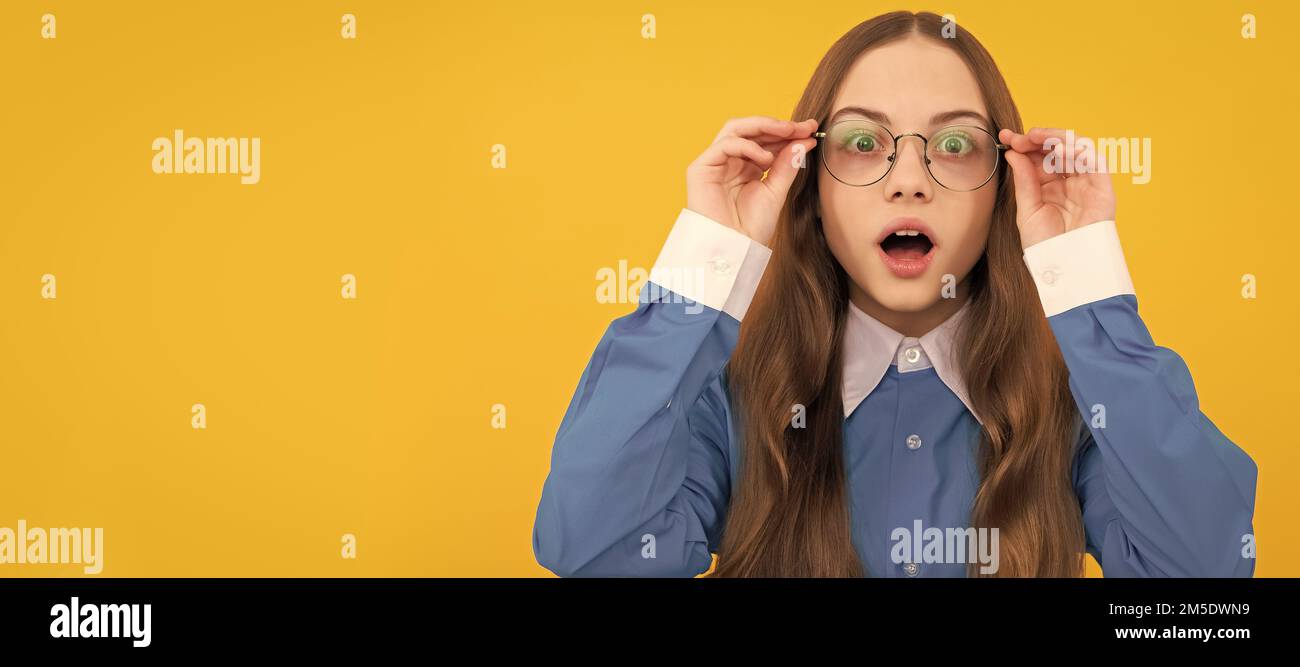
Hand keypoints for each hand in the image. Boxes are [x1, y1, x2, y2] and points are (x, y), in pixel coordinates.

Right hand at [686, 116, 818, 245]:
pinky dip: (748, 146)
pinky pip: (725, 145)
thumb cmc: (751, 227)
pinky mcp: (701, 168)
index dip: (788, 132)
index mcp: (747, 165)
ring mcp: (714, 163)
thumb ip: (787, 165)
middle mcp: (730, 161)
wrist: (734, 248)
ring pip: (736, 128)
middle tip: (802, 127)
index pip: (766, 139)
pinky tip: (765, 158)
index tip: (811, 129)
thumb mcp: (776, 191)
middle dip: (778, 125)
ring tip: (787, 134)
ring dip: (764, 127)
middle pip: (751, 129)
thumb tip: (804, 140)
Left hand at [999, 127, 1116, 248]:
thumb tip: (1013, 152)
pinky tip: (1060, 148)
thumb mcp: (1027, 210)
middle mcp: (1069, 182)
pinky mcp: (1103, 188)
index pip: (1038, 158)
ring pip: (1077, 149)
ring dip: (1057, 138)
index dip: (1024, 145)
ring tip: (1037, 137)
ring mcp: (1086, 183)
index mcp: (1049, 187)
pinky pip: (1095, 161)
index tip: (1006, 138)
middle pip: (1057, 149)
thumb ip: (1023, 180)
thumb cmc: (1046, 245)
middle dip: (1038, 139)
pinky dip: (1079, 150)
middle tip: (1020, 137)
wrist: (1065, 267)